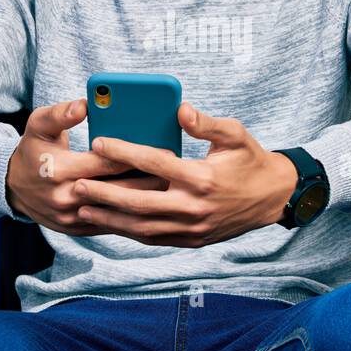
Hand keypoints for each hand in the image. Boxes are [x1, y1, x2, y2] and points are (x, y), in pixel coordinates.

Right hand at [5, 97, 168, 234]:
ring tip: (171, 190)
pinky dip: (132, 216)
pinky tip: (153, 208)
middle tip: (178, 173)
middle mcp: (67, 197)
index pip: (107, 163)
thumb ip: (61, 114)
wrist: (13, 188)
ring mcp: (72, 217)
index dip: (137, 157)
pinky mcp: (78, 229)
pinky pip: (110, 224)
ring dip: (145, 202)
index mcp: (60, 169)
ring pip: (117, 210)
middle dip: (149, 181)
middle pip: (118, 190)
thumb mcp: (38, 125)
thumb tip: (84, 105)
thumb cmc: (33, 150)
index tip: (164, 152)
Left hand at [71, 101, 299, 246]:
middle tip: (77, 185)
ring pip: (142, 227)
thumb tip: (180, 110)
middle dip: (105, 194)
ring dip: (110, 220)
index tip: (98, 142)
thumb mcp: (235, 135)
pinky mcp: (192, 240)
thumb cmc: (251, 161)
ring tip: (82, 210)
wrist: (273, 198)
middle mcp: (194, 207)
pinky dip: (129, 232)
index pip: (155, 163)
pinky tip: (109, 224)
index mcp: (203, 178)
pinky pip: (154, 239)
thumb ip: (206, 123)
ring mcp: (192, 228)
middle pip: (140, 203)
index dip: (124, 151)